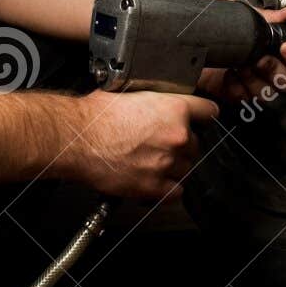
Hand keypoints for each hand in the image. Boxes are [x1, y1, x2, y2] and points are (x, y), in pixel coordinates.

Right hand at [62, 88, 217, 199]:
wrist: (77, 139)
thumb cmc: (94, 117)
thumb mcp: (130, 94)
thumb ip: (152, 102)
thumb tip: (154, 104)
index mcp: (174, 109)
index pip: (208, 111)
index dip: (203, 116)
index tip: (201, 120)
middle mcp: (177, 136)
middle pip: (196, 144)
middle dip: (181, 145)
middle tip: (158, 144)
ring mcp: (167, 163)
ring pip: (187, 168)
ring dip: (174, 167)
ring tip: (152, 162)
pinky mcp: (154, 187)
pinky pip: (176, 192)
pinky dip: (168, 189)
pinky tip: (156, 181)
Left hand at [196, 2, 285, 103]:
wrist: (178, 34)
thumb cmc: (207, 21)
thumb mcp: (239, 14)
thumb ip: (265, 16)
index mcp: (265, 46)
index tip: (285, 47)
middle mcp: (259, 65)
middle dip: (275, 70)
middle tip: (260, 59)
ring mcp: (245, 80)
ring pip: (267, 94)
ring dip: (256, 79)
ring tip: (241, 65)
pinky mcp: (229, 92)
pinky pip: (243, 98)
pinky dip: (238, 88)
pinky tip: (228, 75)